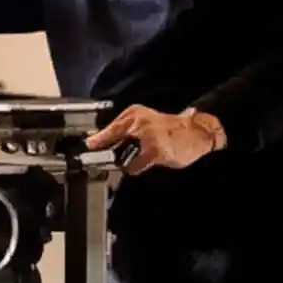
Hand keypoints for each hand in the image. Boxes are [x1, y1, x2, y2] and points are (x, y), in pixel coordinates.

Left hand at [84, 105, 225, 174]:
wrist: (194, 132)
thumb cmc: (168, 130)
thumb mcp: (144, 123)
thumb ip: (124, 132)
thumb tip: (100, 141)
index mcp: (133, 114)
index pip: (109, 129)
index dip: (96, 141)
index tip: (88, 147)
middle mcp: (137, 122)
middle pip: (111, 143)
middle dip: (107, 154)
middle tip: (106, 161)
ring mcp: (145, 136)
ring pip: (122, 157)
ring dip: (125, 162)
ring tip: (138, 158)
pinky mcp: (153, 150)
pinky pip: (134, 166)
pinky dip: (136, 168)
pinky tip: (147, 162)